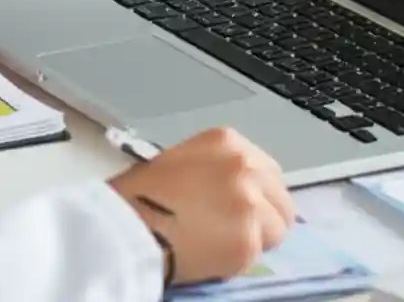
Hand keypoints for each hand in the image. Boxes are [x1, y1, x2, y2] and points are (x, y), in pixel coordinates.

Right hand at [108, 127, 294, 286]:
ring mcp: (249, 204)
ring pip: (276, 231)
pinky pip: (255, 257)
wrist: (123, 227)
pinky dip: (235, 261)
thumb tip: (239, 192)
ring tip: (217, 242)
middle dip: (264, 218)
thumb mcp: (182, 162)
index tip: (245, 208)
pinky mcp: (246, 241)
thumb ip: (217, 170)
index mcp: (228, 143)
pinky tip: (208, 254)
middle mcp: (245, 168)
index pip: (270, 172)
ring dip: (253, 240)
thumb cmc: (140, 196)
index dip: (259, 195)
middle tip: (233, 232)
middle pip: (281, 201)